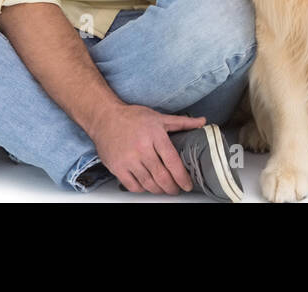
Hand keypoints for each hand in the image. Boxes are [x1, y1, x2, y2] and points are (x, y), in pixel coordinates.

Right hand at [89, 103, 205, 193]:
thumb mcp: (159, 117)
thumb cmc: (133, 117)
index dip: (182, 177)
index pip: (173, 161)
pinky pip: (133, 186)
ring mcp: (128, 159)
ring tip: (164, 189)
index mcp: (155, 135)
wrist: (105, 118)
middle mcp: (142, 148)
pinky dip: (143, 189)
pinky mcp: (117, 167)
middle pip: (161, 176)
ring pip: (148, 183)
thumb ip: (182, 122)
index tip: (187, 185)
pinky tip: (147, 186)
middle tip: (177, 189)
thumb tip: (202, 122)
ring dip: (159, 190)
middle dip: (172, 187)